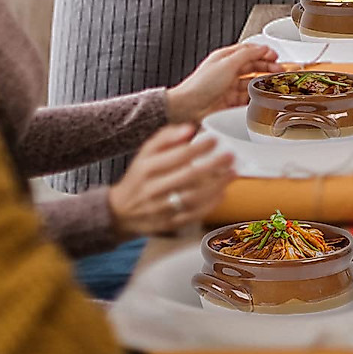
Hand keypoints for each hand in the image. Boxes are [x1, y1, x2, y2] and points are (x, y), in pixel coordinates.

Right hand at [107, 123, 234, 236]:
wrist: (120, 212)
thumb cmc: (139, 176)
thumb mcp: (146, 152)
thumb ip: (167, 137)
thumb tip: (189, 128)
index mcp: (147, 168)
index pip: (176, 156)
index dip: (198, 148)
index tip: (215, 140)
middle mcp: (152, 189)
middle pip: (188, 177)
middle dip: (213, 165)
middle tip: (230, 155)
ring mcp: (160, 209)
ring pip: (192, 198)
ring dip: (216, 186)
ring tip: (232, 173)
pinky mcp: (167, 224)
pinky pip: (191, 216)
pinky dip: (209, 206)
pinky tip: (222, 193)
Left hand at [166, 42, 281, 123]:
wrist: (187, 108)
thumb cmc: (200, 84)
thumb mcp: (227, 63)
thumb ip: (247, 54)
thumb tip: (263, 48)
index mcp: (226, 58)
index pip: (249, 51)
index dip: (264, 52)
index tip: (276, 56)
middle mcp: (228, 71)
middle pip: (253, 66)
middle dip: (267, 67)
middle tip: (279, 70)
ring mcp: (229, 87)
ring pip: (251, 82)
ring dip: (263, 82)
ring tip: (274, 84)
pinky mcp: (229, 102)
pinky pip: (247, 98)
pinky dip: (256, 97)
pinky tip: (262, 97)